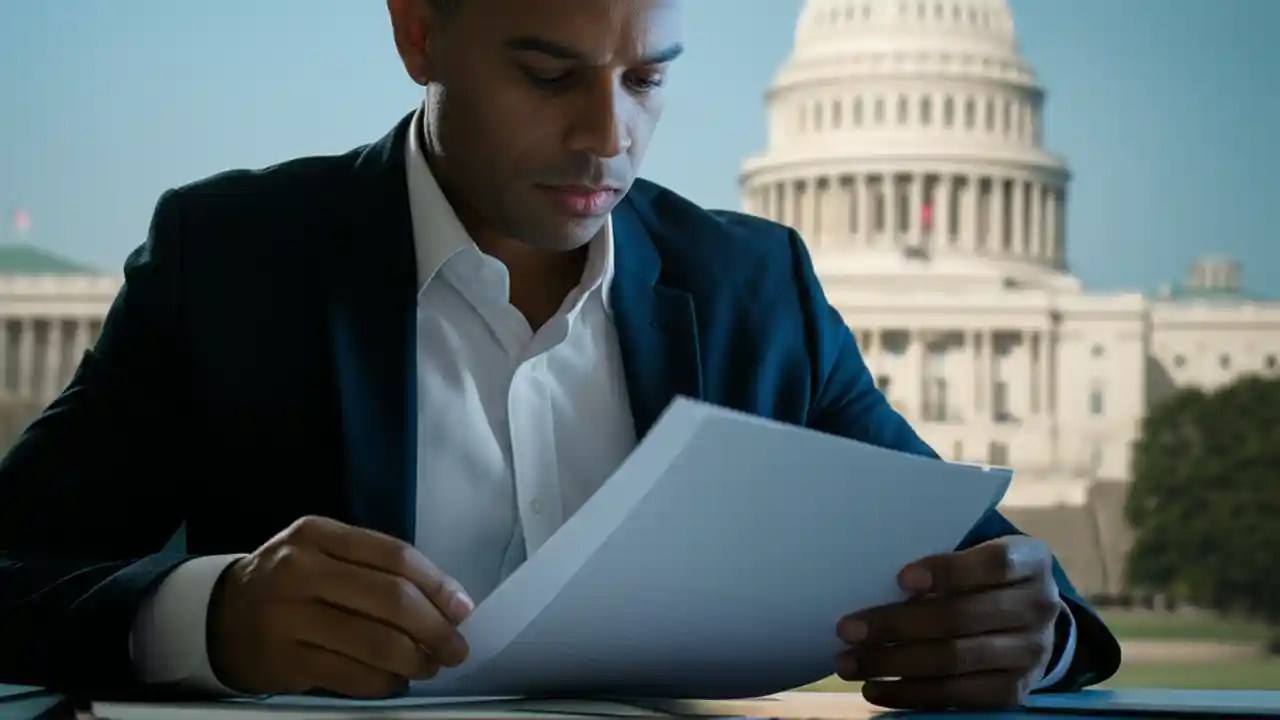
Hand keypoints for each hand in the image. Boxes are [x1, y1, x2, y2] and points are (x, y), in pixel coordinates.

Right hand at [207, 515, 474, 697]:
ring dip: (415, 660)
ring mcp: (289, 618)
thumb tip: (448, 602)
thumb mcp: (324, 553)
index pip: (395, 556)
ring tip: (429, 666)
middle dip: (435, 628)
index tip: (464, 609)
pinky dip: (384, 682)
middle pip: (390, 599)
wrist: (222, 616)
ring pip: (375, 643)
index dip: (438, 585)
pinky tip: (395, 680)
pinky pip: (352, 676)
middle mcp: (300, 571)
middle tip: (456, 648)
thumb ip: (377, 567)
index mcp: (318, 535)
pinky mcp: (284, 661)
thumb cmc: (292, 582)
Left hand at [834, 536, 1062, 710]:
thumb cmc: (982, 575)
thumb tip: (870, 570)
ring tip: (849, 663)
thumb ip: (941, 558)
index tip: (901, 578)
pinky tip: (876, 688)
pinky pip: (958, 695)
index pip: (994, 563)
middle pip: (963, 617)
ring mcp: (1031, 653)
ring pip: (956, 659)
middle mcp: (1039, 606)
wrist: (1028, 619)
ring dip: (894, 663)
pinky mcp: (1014, 691)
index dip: (949, 571)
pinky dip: (911, 693)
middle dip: (898, 625)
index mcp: (1030, 560)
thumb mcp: (975, 552)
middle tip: (847, 629)